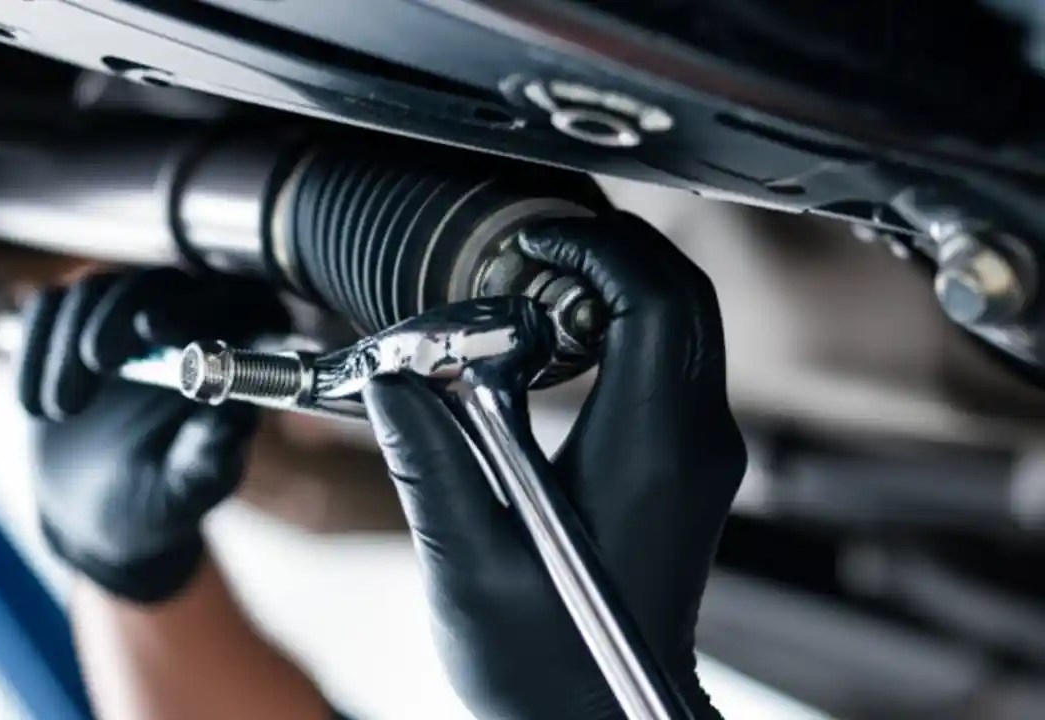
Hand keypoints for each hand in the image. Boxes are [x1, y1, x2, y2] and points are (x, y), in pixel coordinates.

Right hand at [18, 268, 288, 602]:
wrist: (97, 512)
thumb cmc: (161, 499)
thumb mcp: (189, 488)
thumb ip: (211, 453)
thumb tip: (237, 410)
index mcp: (235, 357)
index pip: (229, 304)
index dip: (193, 307)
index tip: (150, 330)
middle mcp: (185, 321)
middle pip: (157, 281)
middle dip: (119, 313)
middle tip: (96, 359)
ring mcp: (126, 314)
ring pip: (95, 288)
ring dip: (67, 343)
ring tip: (60, 412)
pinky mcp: (71, 320)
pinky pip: (49, 306)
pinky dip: (34, 349)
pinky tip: (34, 407)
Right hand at [362, 213, 745, 719]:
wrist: (591, 716)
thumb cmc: (541, 663)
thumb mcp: (465, 561)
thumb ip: (427, 462)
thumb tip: (392, 378)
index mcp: (648, 452)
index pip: (652, 301)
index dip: (594, 248)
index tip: (531, 241)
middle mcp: (692, 443)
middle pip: (681, 295)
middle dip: (611, 249)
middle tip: (532, 247)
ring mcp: (699, 454)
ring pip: (685, 322)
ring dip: (620, 283)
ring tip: (537, 284)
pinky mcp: (686, 466)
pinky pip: (674, 360)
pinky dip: (626, 323)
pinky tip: (559, 340)